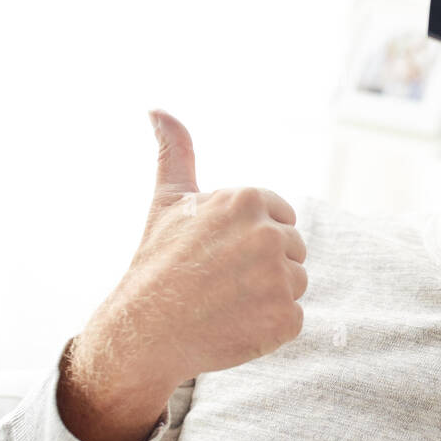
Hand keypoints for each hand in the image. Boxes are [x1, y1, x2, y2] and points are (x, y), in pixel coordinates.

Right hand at [59, 110, 307, 440]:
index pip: (283, 218)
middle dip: (264, 266)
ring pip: (296, 284)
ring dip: (269, 296)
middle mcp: (270, 234)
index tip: (221, 254)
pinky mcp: (286, 318)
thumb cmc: (157, 263)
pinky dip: (269, 328)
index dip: (252, 239)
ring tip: (227, 303)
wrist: (144, 332)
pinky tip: (235, 325)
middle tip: (221, 282)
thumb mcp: (169, 201)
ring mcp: (280, 278)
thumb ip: (176, 152)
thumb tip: (157, 109)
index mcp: (249, 200)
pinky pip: (293, 319)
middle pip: (293, 250)